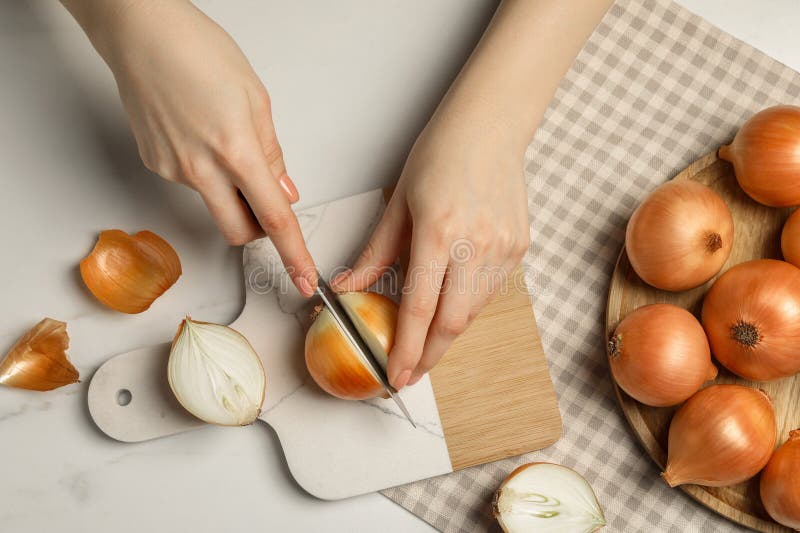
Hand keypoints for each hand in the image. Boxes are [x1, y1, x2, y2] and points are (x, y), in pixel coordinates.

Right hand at [75, 0, 316, 294]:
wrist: (140, 32)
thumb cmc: (197, 50)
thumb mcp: (255, 99)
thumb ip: (271, 153)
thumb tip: (284, 190)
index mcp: (235, 151)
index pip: (274, 219)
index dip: (294, 254)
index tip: (305, 279)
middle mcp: (200, 169)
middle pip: (238, 231)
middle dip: (258, 228)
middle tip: (266, 200)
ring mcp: (171, 170)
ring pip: (213, 205)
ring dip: (230, 192)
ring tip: (224, 139)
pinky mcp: (153, 164)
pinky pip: (191, 183)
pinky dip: (205, 171)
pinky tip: (199, 134)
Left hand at [333, 114, 529, 388]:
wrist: (490, 127)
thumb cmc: (439, 155)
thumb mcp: (399, 202)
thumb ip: (376, 252)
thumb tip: (348, 287)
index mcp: (439, 232)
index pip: (420, 308)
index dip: (407, 349)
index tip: (395, 376)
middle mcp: (476, 245)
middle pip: (452, 323)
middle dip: (430, 355)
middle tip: (410, 373)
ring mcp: (504, 248)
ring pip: (473, 312)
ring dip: (447, 333)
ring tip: (425, 343)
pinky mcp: (519, 247)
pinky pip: (490, 291)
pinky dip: (467, 306)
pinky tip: (450, 308)